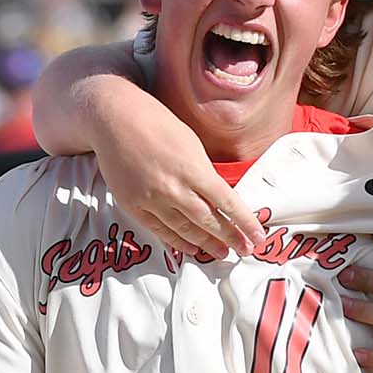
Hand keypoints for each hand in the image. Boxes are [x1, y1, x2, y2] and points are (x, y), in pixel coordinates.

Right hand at [93, 96, 263, 261]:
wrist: (114, 120)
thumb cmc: (155, 124)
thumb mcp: (190, 143)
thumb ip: (203, 172)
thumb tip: (218, 198)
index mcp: (193, 169)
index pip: (227, 202)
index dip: (244, 222)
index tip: (257, 236)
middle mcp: (173, 188)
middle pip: (208, 221)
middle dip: (229, 238)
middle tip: (244, 250)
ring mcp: (151, 199)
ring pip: (184, 230)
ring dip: (205, 244)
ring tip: (220, 253)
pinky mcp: (133, 205)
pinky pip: (158, 230)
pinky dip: (175, 241)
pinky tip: (189, 248)